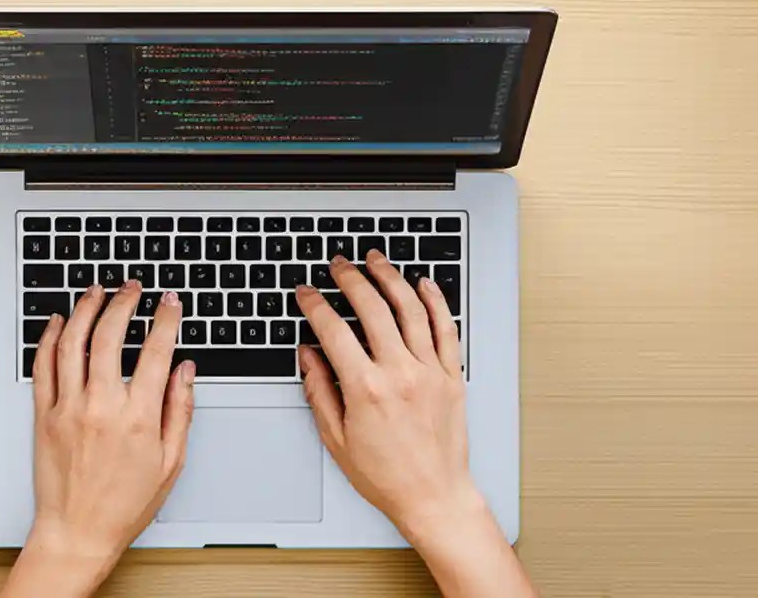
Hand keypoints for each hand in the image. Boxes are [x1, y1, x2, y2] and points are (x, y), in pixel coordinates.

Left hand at [2, 281, 194, 597]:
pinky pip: (43, 366)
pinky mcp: (44, 415)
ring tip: (96, 291)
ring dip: (86, 309)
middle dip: (124, 302)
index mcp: (138, 417)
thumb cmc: (124, 504)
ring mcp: (69, 408)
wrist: (78, 531)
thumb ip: (180, 411)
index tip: (169, 302)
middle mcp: (102, 406)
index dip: (165, 319)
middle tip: (131, 288)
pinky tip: (60, 321)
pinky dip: (50, 338)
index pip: (156, 352)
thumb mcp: (170, 462)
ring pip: (73, 342)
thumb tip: (185, 372)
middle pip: (111, 335)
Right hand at [295, 252, 472, 530]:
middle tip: (339, 265)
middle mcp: (399, 373)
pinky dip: (435, 301)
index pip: (333, 331)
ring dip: (390, 278)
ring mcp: (429, 372)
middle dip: (350, 278)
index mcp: (365, 389)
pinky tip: (424, 284)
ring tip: (376, 261)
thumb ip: (320, 390)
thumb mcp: (336, 438)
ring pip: (410, 309)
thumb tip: (308, 355)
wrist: (434, 496)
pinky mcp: (451, 376)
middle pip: (372, 308)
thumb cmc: (386, 476)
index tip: (306, 293)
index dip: (314, 305)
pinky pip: (445, 329)